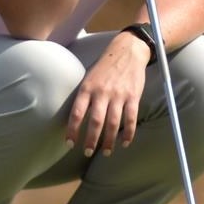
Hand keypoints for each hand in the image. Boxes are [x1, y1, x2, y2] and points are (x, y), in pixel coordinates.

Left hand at [65, 32, 150, 156]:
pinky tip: (124, 142)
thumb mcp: (89, 77)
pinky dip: (128, 133)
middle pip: (95, 122)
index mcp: (87, 88)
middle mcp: (102, 92)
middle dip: (91, 140)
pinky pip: (131, 118)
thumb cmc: (105, 67)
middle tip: (87, 152)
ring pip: (113, 123)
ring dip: (109, 141)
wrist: (127, 51)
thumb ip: (84, 96)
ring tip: (106, 152)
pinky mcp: (133, 96)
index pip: (77, 113)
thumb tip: (75, 118)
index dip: (73, 130)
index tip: (70, 143)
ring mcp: (119, 95)